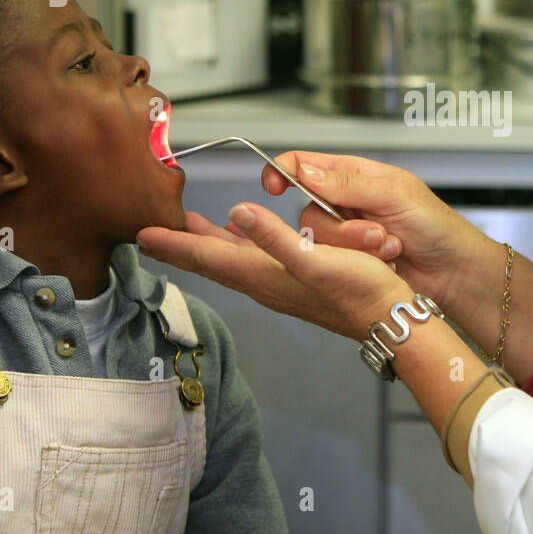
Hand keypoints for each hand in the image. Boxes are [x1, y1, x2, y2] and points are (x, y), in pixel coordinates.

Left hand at [136, 208, 412, 341]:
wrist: (391, 320)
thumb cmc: (362, 290)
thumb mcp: (317, 258)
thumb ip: (275, 237)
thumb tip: (237, 213)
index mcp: (263, 274)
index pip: (206, 258)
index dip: (172, 244)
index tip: (141, 234)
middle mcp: (265, 284)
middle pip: (212, 263)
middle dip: (181, 247)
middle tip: (153, 233)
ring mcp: (280, 288)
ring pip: (232, 264)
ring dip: (207, 248)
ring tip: (190, 231)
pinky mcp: (297, 287)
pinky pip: (254, 265)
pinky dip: (237, 250)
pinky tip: (246, 240)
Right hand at [258, 152, 499, 325]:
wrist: (454, 271)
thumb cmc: (436, 225)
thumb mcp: (394, 194)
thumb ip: (346, 184)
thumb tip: (303, 170)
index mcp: (354, 174)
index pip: (304, 164)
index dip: (282, 171)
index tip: (272, 186)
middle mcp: (345, 202)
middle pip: (309, 210)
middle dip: (341, 228)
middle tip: (376, 234)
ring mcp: (347, 232)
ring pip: (320, 240)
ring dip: (357, 246)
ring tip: (390, 247)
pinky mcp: (351, 260)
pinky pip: (334, 262)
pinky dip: (362, 262)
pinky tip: (388, 261)